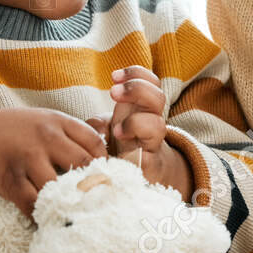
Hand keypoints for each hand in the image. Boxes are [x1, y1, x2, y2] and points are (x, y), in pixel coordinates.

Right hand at [0, 106, 107, 216]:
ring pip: (59, 187)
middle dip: (92, 185)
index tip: (107, 179)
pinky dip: (40, 215)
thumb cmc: (13, 130)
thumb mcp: (44, 121)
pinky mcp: (9, 178)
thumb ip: (70, 135)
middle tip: (98, 201)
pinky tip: (47, 220)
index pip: (95, 143)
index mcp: (59, 122)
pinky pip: (31, 203)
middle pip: (83, 164)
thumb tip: (102, 155)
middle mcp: (46, 138)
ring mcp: (27, 158)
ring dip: (67, 202)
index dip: (105, 164)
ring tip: (76, 214)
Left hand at [82, 65, 192, 199]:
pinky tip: (120, 148)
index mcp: (142, 109)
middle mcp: (151, 122)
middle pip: (159, 97)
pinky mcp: (149, 165)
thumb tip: (94, 131)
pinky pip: (148, 156)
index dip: (137, 74)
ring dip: (136, 122)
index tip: (114, 77)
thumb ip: (97, 125)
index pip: (151, 82)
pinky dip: (135, 149)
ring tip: (117, 130)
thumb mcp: (106, 131)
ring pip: (158, 125)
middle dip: (137, 90)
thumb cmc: (121, 148)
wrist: (139, 177)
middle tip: (113, 93)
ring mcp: (152, 144)